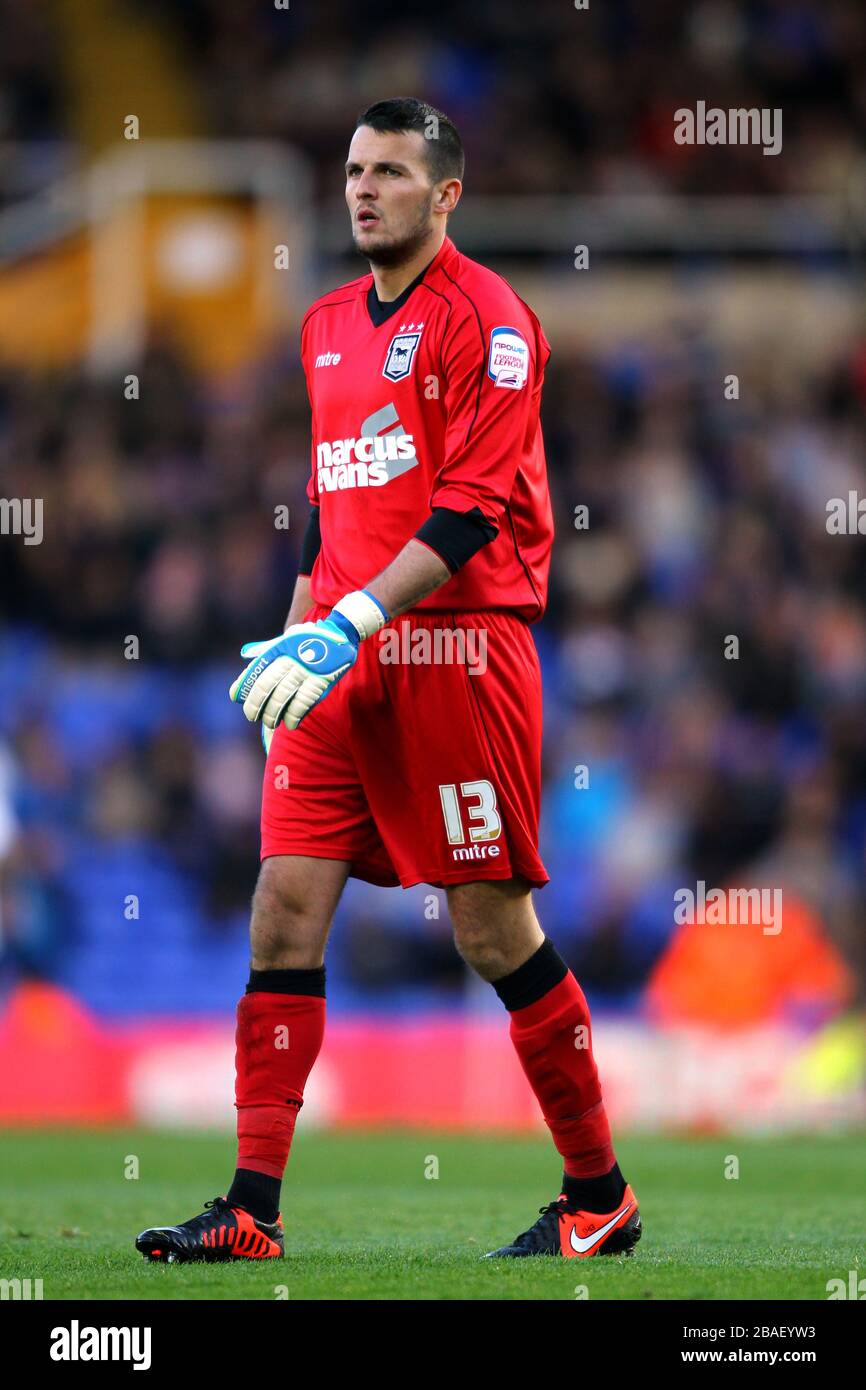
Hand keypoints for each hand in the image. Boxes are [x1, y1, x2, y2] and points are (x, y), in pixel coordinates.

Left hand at [230, 590, 386, 736]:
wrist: (342, 632)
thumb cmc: (311, 636)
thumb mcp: (287, 637)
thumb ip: (267, 648)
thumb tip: (245, 653)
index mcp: (280, 648)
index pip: (257, 669)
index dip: (244, 684)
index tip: (235, 696)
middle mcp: (290, 659)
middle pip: (266, 686)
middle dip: (255, 704)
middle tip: (251, 715)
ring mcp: (306, 670)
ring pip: (282, 697)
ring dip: (273, 713)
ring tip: (269, 722)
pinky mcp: (321, 681)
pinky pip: (304, 702)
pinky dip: (294, 715)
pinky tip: (290, 724)